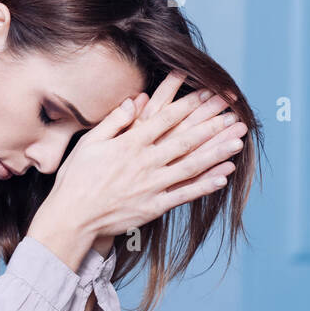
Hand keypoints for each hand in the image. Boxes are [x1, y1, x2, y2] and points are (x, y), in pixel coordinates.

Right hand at [47, 70, 245, 243]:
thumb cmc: (76, 178)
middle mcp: (143, 163)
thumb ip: (114, 121)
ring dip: (216, 153)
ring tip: (238, 140)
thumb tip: (137, 100)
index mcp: (128, 145)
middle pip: (184, 140)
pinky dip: (205, 186)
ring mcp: (151, 186)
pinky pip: (184, 194)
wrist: (71, 217)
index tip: (207, 93)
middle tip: (233, 111)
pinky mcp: (153, 207)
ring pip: (191, 166)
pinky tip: (223, 176)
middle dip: (211, 124)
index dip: (188, 105)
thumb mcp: (88, 143)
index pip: (164, 120)